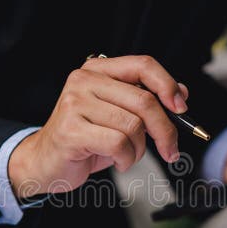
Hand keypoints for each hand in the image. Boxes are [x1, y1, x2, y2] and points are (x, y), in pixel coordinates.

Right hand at [8, 55, 186, 197]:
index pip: (143, 65)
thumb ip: (145, 101)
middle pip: (144, 100)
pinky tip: (117, 161)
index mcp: (97, 70)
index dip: (168, 85)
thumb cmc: (84, 139)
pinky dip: (126, 158)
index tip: (182, 108)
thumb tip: (181, 93)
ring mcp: (75, 104)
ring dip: (140, 150)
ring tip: (127, 156)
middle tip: (171, 150)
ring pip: (133, 126)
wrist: (45, 163)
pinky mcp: (71, 130)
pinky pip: (119, 144)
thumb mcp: (118, 116)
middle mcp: (84, 81)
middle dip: (166, 130)